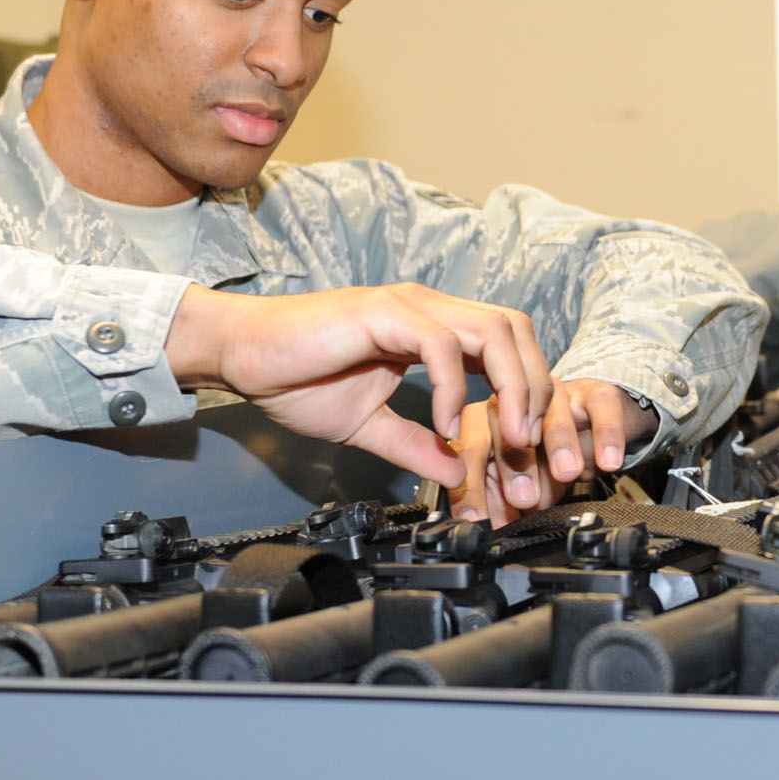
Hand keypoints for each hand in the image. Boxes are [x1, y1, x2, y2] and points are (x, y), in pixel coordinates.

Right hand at [166, 283, 551, 484]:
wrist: (241, 356)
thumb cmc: (293, 378)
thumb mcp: (367, 426)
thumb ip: (415, 445)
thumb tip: (456, 473)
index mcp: (431, 329)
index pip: (508, 348)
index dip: (529, 396)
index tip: (526, 450)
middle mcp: (429, 308)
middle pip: (516, 332)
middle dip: (537, 390)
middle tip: (531, 449)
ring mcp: (409, 305)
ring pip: (493, 331)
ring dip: (513, 386)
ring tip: (507, 437)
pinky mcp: (384, 312)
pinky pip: (441, 345)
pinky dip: (455, 388)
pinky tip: (447, 426)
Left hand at [450, 378, 653, 525]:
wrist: (595, 429)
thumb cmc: (545, 459)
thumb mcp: (517, 485)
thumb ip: (501, 504)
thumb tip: (489, 530)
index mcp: (484, 420)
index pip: (469, 447)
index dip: (471, 484)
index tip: (477, 517)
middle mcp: (514, 399)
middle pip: (503, 418)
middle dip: (512, 461)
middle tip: (522, 498)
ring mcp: (554, 392)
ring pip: (551, 408)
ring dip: (558, 442)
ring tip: (565, 473)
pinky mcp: (593, 393)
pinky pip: (601, 406)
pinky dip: (606, 434)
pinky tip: (607, 461)